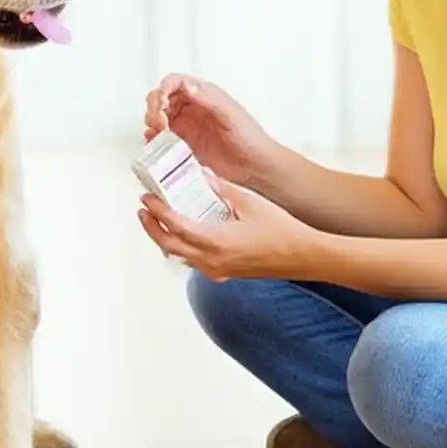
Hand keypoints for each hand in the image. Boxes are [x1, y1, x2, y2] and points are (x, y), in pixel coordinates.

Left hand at [137, 170, 322, 281]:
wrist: (303, 256)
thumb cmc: (281, 231)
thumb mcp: (250, 202)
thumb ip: (222, 189)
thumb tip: (201, 174)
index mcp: (216, 242)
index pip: (176, 226)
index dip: (158, 212)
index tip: (146, 198)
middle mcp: (212, 260)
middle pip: (169, 246)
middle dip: (152, 228)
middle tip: (144, 210)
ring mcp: (218, 270)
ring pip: (180, 256)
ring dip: (166, 238)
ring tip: (159, 220)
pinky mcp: (225, 273)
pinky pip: (195, 262)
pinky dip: (183, 248)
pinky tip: (186, 234)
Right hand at [143, 74, 277, 187]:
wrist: (255, 166)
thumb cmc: (250, 139)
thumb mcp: (230, 115)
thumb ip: (208, 100)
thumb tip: (187, 86)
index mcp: (205, 95)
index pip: (176, 82)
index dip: (164, 88)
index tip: (161, 102)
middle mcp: (194, 107)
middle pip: (162, 97)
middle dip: (154, 106)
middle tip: (158, 122)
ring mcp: (188, 125)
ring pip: (160, 115)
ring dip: (153, 120)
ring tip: (158, 132)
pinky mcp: (185, 143)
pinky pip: (163, 135)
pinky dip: (155, 136)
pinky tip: (156, 141)